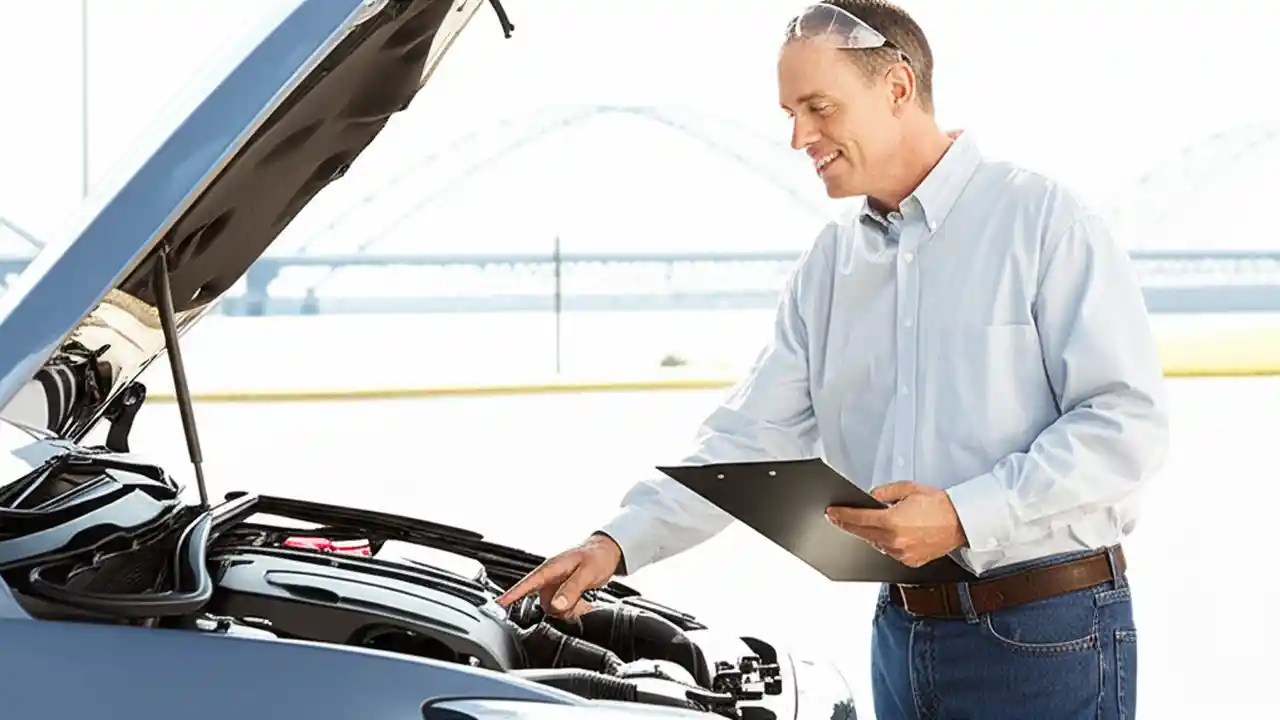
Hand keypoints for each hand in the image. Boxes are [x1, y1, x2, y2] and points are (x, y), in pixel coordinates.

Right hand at [495, 533, 622, 619]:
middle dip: (560, 610)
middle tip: (579, 603)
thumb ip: (571, 589)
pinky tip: (584, 602)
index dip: (510, 596)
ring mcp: (555, 585)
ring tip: (585, 600)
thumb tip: (556, 606)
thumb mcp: (587, 573)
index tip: (497, 606)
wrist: (608, 551)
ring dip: (569, 610)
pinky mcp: (562, 591)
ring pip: (554, 608)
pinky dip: (573, 609)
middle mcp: (550, 577)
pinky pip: (562, 607)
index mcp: (550, 569)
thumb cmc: (597, 556)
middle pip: (543, 604)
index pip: (525, 584)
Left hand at [825, 481, 967, 567]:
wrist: (962, 522)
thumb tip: (869, 498)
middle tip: (837, 518)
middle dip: (848, 525)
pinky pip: (890, 552)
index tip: (831, 513)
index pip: (857, 520)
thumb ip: (884, 493)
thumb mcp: (908, 489)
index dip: (841, 516)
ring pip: (875, 544)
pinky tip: (887, 534)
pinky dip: (885, 543)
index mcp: (892, 522)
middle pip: (862, 534)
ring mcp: (902, 554)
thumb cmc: (940, 505)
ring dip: (869, 534)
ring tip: (867, 523)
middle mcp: (894, 541)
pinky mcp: (910, 562)